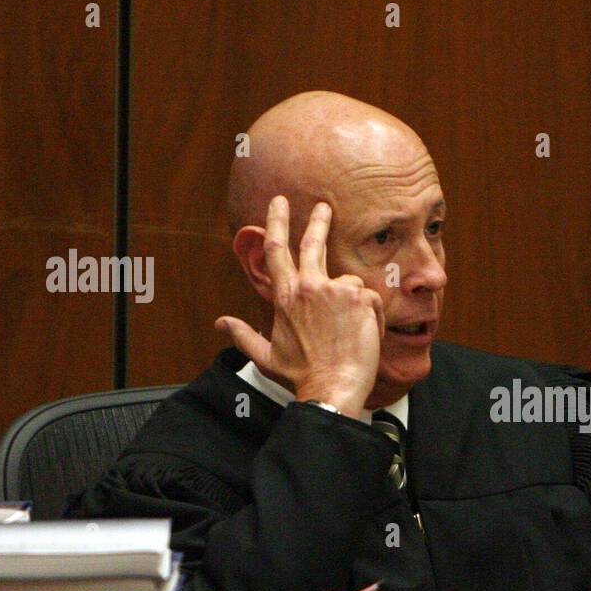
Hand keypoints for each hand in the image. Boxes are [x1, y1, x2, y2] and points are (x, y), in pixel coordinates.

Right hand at [216, 196, 383, 418]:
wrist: (332, 387)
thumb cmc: (301, 375)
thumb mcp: (265, 357)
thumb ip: (242, 336)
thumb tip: (221, 323)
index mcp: (285, 296)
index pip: (276, 250)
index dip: (276, 221)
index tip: (280, 202)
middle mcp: (309, 286)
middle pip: (312, 243)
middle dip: (318, 220)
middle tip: (324, 206)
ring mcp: (336, 290)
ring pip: (348, 284)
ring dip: (352, 302)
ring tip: (349, 332)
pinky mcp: (361, 298)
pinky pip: (369, 299)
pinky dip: (370, 315)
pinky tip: (362, 336)